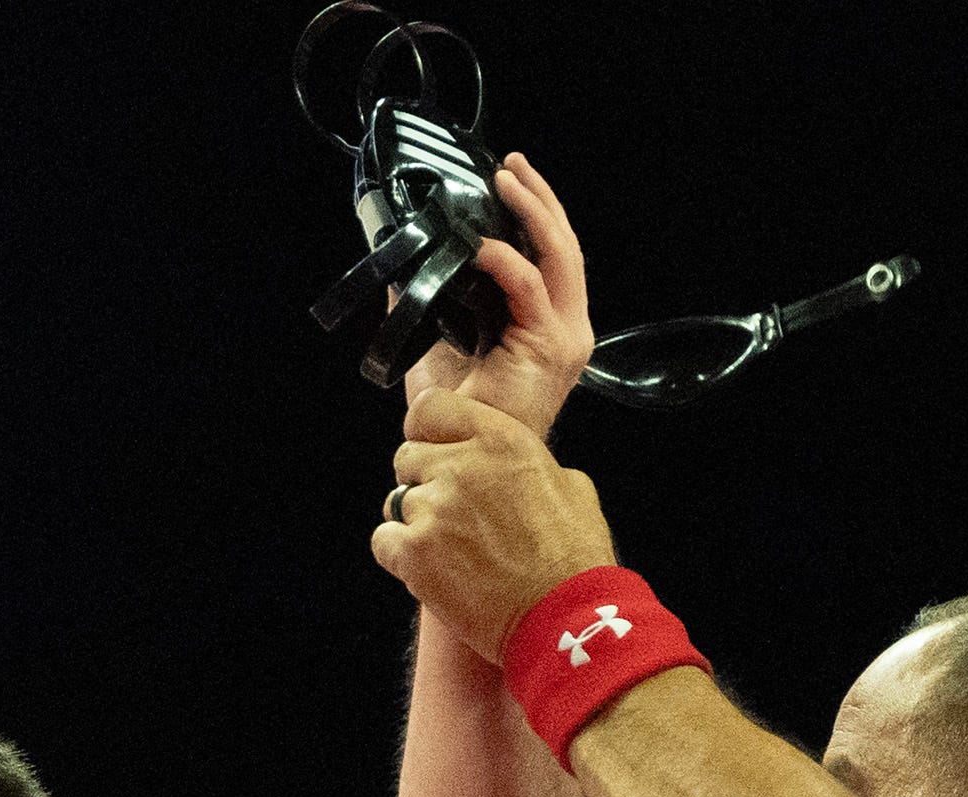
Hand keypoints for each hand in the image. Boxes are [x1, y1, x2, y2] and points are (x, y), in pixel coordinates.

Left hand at [375, 392, 618, 665]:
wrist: (562, 616)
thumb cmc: (573, 562)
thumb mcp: (571, 487)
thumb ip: (530, 466)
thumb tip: (514, 471)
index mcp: (500, 440)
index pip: (431, 407)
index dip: (426, 431)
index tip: (432, 449)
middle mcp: (461, 466)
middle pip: (407, 457)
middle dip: (423, 481)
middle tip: (449, 512)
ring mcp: (434, 509)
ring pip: (395, 501)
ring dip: (415, 521)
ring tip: (449, 549)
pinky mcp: (415, 553)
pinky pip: (383, 540)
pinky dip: (398, 554)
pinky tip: (430, 568)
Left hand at [398, 154, 595, 440]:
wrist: (464, 458)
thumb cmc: (461, 413)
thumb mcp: (440, 341)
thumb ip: (431, 300)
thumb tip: (399, 260)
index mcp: (551, 324)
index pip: (553, 255)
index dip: (536, 212)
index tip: (507, 178)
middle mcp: (567, 328)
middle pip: (564, 246)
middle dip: (538, 199)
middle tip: (510, 166)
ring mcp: (564, 338)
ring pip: (559, 257)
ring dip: (531, 213)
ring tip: (504, 182)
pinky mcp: (549, 348)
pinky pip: (529, 289)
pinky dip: (506, 262)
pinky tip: (481, 246)